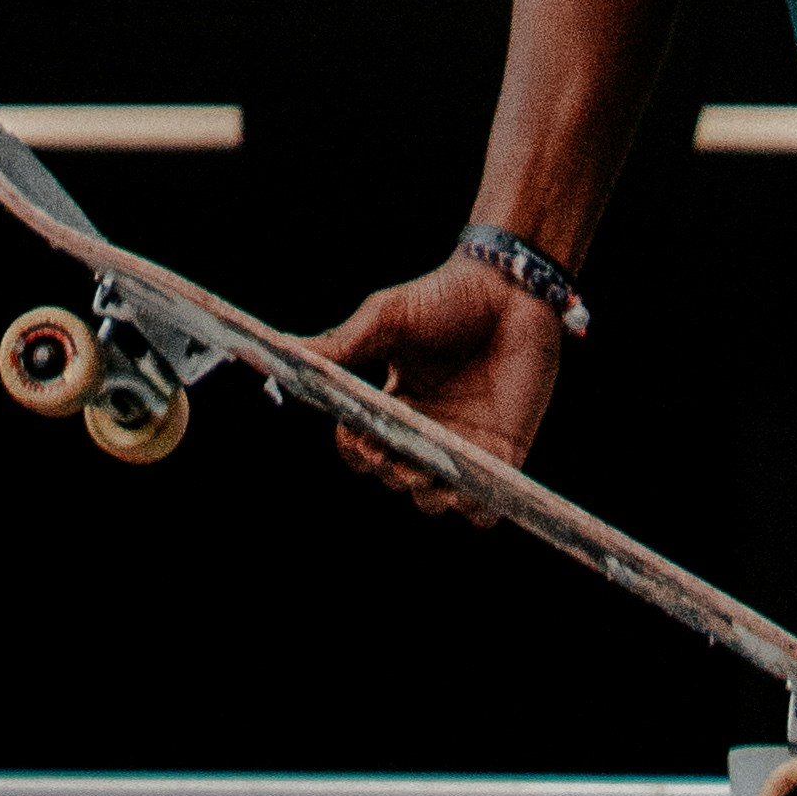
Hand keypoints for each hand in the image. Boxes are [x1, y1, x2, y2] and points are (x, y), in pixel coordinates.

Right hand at [305, 251, 566, 516]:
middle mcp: (425, 434)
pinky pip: (483, 507)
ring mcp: (464, 449)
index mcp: (394, 406)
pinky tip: (466, 489)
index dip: (353, 448)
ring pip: (432, 499)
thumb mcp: (387, 316)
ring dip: (423, 494)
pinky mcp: (503, 457)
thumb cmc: (445, 296)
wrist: (511, 286)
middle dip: (386, 469)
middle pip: (393, 477)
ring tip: (423, 472)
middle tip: (388, 451)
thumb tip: (285, 353)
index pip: (361, 447)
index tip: (354, 435)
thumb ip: (343, 343)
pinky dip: (473, 509)